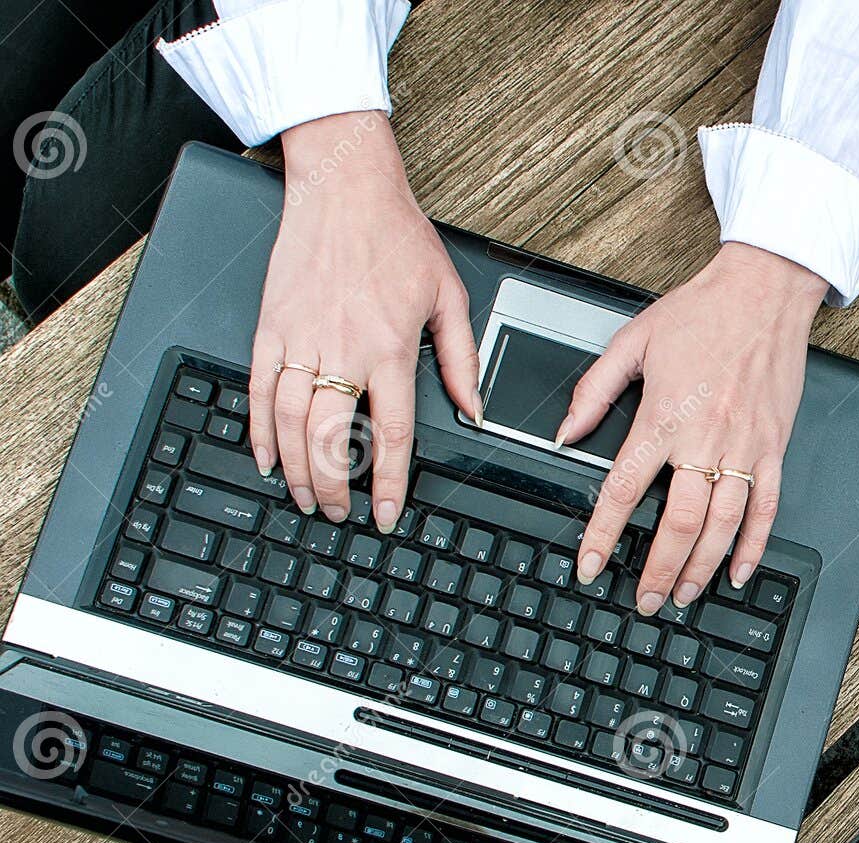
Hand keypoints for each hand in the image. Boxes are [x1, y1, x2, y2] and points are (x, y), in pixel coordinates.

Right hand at [248, 112, 480, 531]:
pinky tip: (267, 458)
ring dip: (297, 469)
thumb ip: (461, 358)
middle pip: (332, 439)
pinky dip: (260, 430)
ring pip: (291, 423)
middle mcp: (343, 351)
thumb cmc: (397, 235)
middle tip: (340, 513)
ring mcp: (301, 340)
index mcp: (390, 349)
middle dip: (335, 486)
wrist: (345, 187)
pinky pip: (259, 390)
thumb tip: (474, 408)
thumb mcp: (449, 296)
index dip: (386, 482)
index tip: (385, 513)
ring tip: (306, 497)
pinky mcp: (271, 328)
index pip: (389, 433)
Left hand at [561, 242, 826, 614]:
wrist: (763, 293)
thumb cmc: (702, 313)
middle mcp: (704, 438)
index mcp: (663, 416)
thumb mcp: (633, 342)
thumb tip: (566, 433)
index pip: (625, 489)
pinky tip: (738, 571)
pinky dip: (752, 545)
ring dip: (700, 568)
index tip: (589, 564)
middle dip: (657, 569)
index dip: (602, 533)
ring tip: (682, 594)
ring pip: (722, 525)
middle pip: (679, 522)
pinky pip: (765, 508)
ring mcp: (744, 447)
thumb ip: (594, 391)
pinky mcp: (773, 447)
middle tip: (643, 599)